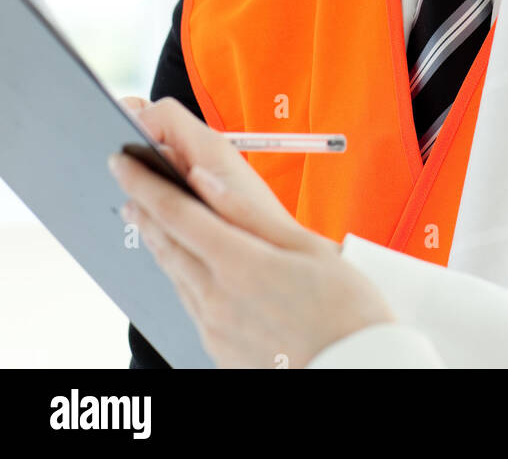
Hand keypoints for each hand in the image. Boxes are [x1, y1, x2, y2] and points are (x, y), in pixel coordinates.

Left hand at [110, 96, 395, 367]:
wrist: (357, 371)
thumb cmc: (345, 310)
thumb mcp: (306, 246)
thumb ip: (248, 211)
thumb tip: (205, 180)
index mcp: (240, 263)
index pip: (176, 212)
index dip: (144, 183)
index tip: (124, 161)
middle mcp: (218, 298)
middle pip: (166, 244)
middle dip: (142, 209)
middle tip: (126, 185)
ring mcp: (215, 328)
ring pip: (174, 275)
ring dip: (156, 242)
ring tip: (146, 219)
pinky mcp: (220, 350)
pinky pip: (189, 305)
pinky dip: (179, 276)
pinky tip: (183, 268)